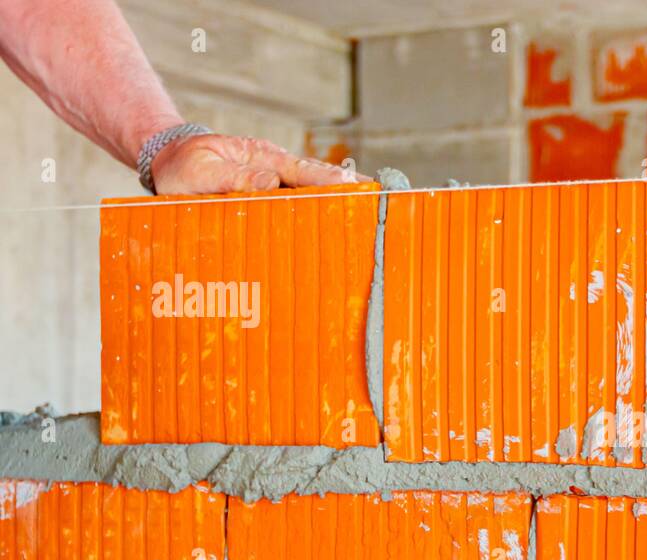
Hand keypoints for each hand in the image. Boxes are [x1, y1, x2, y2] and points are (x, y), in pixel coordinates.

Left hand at [149, 133, 369, 194]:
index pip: (304, 170)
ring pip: (313, 187)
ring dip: (340, 197)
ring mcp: (275, 179)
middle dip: (348, 187)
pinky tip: (340, 216)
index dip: (330, 181)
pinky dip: (322, 205)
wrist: (168, 159)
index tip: (355, 188)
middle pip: (319, 177)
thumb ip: (232, 179)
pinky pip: (300, 198)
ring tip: (371, 207)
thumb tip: (271, 183)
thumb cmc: (181, 166)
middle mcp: (275, 167)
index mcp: (262, 158)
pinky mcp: (271, 194)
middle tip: (380, 199)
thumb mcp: (199, 172)